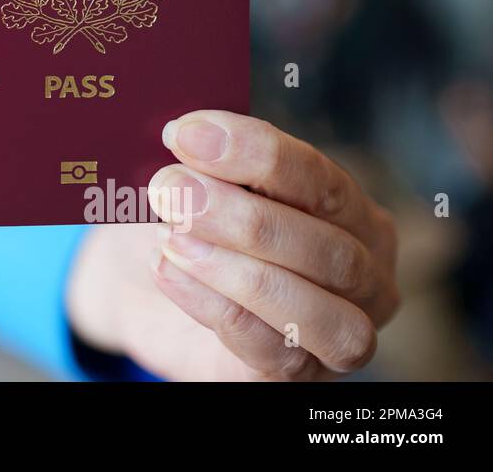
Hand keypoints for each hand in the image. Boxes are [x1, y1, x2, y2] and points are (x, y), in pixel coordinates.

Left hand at [65, 110, 399, 379]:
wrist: (146, 287)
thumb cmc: (191, 222)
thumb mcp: (200, 182)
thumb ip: (208, 160)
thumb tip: (186, 132)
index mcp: (352, 213)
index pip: (321, 180)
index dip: (256, 153)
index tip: (187, 133)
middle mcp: (365, 276)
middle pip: (326, 248)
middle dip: (241, 216)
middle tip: (169, 188)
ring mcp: (340, 335)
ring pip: (316, 312)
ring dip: (238, 271)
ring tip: (169, 237)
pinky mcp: (296, 379)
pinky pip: (273, 353)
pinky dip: (216, 308)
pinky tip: (168, 270)